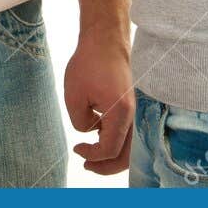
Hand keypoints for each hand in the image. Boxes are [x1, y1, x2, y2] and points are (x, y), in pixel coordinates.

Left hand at [63, 29, 133, 175]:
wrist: (105, 41)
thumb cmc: (89, 63)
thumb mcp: (74, 96)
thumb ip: (80, 122)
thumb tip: (89, 132)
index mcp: (120, 113)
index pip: (111, 149)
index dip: (93, 156)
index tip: (77, 149)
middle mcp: (132, 115)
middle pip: (127, 155)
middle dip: (106, 166)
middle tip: (87, 166)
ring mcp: (133, 111)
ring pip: (129, 145)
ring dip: (111, 155)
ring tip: (90, 154)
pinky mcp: (130, 106)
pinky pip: (127, 132)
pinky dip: (115, 141)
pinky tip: (97, 134)